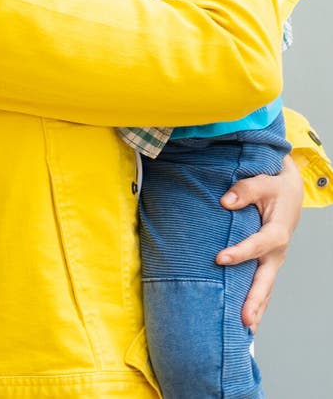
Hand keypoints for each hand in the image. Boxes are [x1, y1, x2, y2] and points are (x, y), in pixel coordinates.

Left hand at [216, 155, 302, 330]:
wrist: (290, 192)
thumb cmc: (275, 187)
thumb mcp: (263, 182)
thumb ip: (245, 190)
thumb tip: (225, 201)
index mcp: (277, 231)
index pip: (257, 245)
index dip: (240, 253)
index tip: (220, 259)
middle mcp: (277, 250)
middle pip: (266, 279)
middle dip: (255, 300)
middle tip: (244, 319)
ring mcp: (274, 259)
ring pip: (266, 288)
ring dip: (256, 308)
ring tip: (245, 329)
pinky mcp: (268, 263)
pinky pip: (263, 286)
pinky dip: (257, 303)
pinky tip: (247, 320)